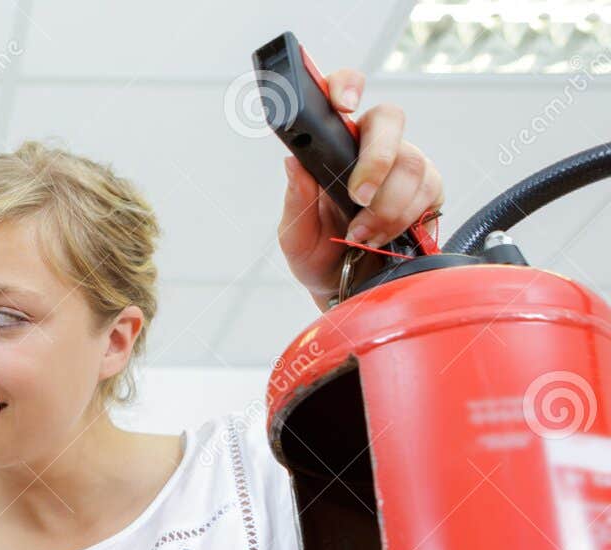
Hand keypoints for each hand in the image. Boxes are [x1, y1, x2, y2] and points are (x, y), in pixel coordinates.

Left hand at [277, 68, 443, 306]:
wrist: (346, 290)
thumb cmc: (317, 255)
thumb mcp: (294, 235)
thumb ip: (295, 199)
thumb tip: (293, 162)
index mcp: (333, 145)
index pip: (343, 93)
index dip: (346, 86)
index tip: (344, 105)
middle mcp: (370, 147)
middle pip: (389, 120)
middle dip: (376, 159)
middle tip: (357, 196)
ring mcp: (403, 165)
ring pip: (411, 163)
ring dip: (386, 206)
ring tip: (361, 235)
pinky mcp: (429, 190)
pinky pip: (430, 190)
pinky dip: (405, 218)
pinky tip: (384, 237)